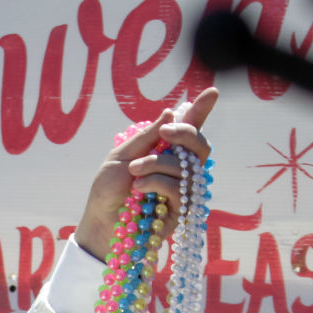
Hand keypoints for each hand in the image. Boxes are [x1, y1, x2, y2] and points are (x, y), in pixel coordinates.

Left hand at [74, 87, 218, 260]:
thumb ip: (147, 137)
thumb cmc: (109, 189)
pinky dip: (157, 182)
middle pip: (200, 145)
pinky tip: (138, 187)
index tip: (212, 91)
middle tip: (165, 133)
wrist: (100, 221)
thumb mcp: (122, 156)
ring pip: (186, 166)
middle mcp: (178, 168)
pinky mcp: (181, 210)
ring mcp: (182, 189)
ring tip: (133, 171)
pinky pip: (179, 188)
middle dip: (185, 133)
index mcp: (165, 151)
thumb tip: (171, 112)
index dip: (201, 111)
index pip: (188, 129)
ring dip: (157, 163)